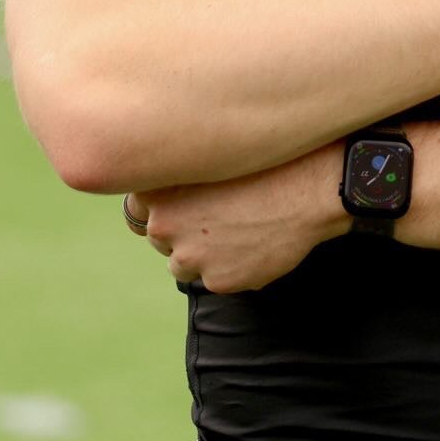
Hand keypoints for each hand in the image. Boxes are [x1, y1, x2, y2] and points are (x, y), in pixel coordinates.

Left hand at [128, 144, 350, 293]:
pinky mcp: (216, 280)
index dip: (159, 209)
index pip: (135, 209)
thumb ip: (174, 179)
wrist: (304, 190)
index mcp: (155, 189)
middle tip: (214, 219)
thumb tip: (156, 199)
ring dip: (201, 255)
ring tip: (235, 234)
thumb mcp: (203, 160)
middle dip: (180, 232)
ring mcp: (189, 254)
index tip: (179, 206)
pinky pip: (214, 279)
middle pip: (158, 236)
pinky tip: (252, 248)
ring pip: (182, 263)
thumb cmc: (259, 165)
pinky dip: (229, 270)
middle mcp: (163, 223)